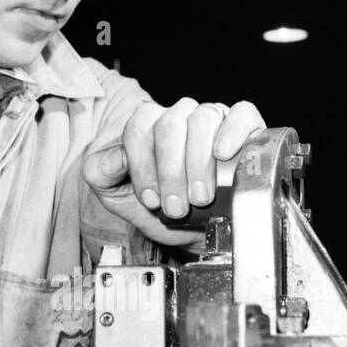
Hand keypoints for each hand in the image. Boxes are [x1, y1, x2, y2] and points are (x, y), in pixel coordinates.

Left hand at [82, 98, 265, 244]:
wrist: (198, 233)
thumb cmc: (160, 210)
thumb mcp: (119, 197)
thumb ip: (102, 174)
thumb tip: (116, 158)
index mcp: (147, 125)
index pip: (139, 127)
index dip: (143, 165)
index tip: (150, 199)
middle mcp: (179, 115)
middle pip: (169, 125)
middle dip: (170, 172)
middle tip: (175, 207)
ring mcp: (212, 117)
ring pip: (202, 120)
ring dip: (198, 163)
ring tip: (200, 197)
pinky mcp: (244, 124)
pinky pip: (240, 113)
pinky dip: (232, 131)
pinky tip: (223, 153)